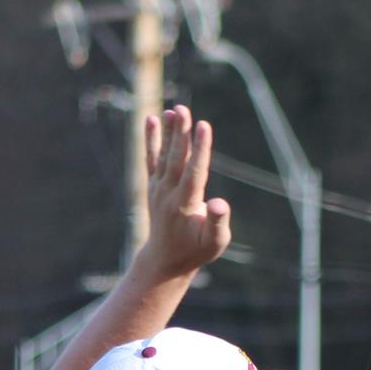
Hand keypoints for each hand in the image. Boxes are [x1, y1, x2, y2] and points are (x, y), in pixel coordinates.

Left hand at [133, 105, 230, 279]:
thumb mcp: (215, 242)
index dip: (200, 148)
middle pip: (176, 158)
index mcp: (185, 205)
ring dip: (168, 132)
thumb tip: (219, 203)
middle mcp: (168, 194)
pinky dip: (151, 140)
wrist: (166, 260)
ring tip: (173, 110)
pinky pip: (151, 159)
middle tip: (184, 109)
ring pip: (164, 156)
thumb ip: (218, 222)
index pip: (194, 172)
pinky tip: (153, 119)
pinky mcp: (154, 186)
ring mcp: (158, 189)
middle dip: (181, 133)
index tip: (204, 126)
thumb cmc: (197, 250)